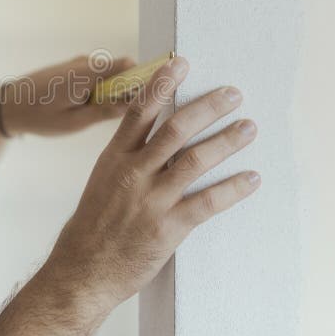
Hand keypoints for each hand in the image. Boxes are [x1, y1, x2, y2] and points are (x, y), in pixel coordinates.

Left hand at [0, 53, 136, 136]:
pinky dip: (102, 89)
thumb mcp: (75, 122)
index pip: (129, 64)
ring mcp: (79, 63)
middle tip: (133, 113)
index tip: (160, 93)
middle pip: (123, 69)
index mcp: (86, 73)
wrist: (8, 105)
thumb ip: (105, 111)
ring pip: (111, 74)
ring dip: (115, 90)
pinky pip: (98, 76)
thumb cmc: (39, 117)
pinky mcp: (75, 68)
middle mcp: (85, 62)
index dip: (147, 76)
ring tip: (112, 114)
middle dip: (132, 88)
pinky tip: (94, 108)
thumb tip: (136, 105)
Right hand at [41, 55, 260, 314]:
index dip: (161, 85)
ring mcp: (150, 200)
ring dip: (227, 141)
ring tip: (249, 127)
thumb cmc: (93, 228)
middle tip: (233, 93)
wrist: (82, 272)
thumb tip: (158, 141)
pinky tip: (252, 178)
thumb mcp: (102, 183)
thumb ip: (128, 160)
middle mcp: (132, 174)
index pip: (139, 112)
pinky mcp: (167, 228)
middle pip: (175, 129)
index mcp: (113, 159)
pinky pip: (207, 202)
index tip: (181, 63)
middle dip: (208, 107)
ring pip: (195, 160)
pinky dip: (233, 188)